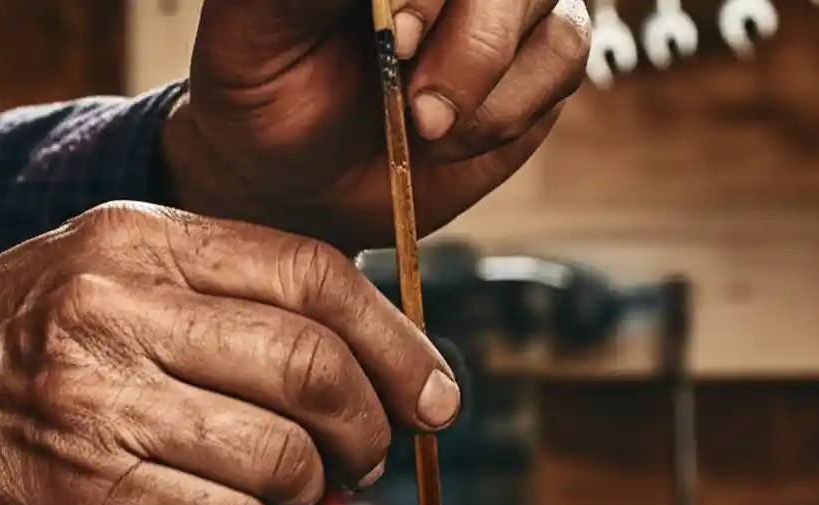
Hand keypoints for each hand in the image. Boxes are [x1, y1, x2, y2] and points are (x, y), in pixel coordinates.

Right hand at [0, 203, 458, 504]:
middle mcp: (117, 305)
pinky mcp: (84, 491)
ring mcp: (98, 399)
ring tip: (282, 488)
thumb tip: (357, 362)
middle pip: (312, 366)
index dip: (395, 340)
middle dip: (369, 424)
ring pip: (280, 455)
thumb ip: (216, 299)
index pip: (313, 276)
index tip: (432, 390)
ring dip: (306, 487)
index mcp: (135, 236)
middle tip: (368, 455)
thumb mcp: (96, 273)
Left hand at [163, 0, 590, 252]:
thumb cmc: (263, 84)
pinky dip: (509, 113)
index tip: (399, 38)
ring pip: (559, 19)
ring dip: (491, 89)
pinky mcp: (536, 67)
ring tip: (427, 131)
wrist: (291, 175)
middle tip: (418, 110)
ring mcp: (507, 10)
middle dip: (473, 47)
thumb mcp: (254, 20)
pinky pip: (564, 67)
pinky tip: (453, 141)